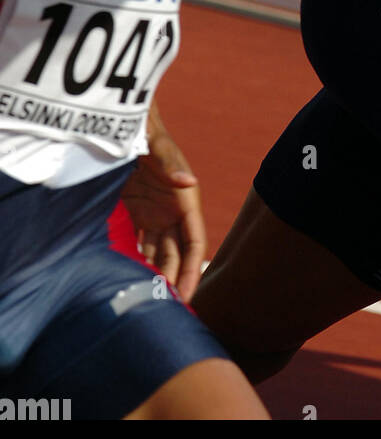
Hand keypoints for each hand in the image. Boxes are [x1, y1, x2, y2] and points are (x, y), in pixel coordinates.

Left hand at [121, 127, 206, 302]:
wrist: (127, 128)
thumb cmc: (147, 135)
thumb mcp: (159, 147)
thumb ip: (171, 163)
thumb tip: (188, 182)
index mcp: (186, 201)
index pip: (195, 242)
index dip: (193, 269)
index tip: (186, 296)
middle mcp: (173, 213)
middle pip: (177, 255)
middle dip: (173, 281)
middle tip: (161, 310)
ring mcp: (155, 215)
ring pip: (159, 254)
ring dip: (155, 275)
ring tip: (146, 301)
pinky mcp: (137, 213)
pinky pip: (140, 244)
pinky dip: (137, 261)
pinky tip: (128, 279)